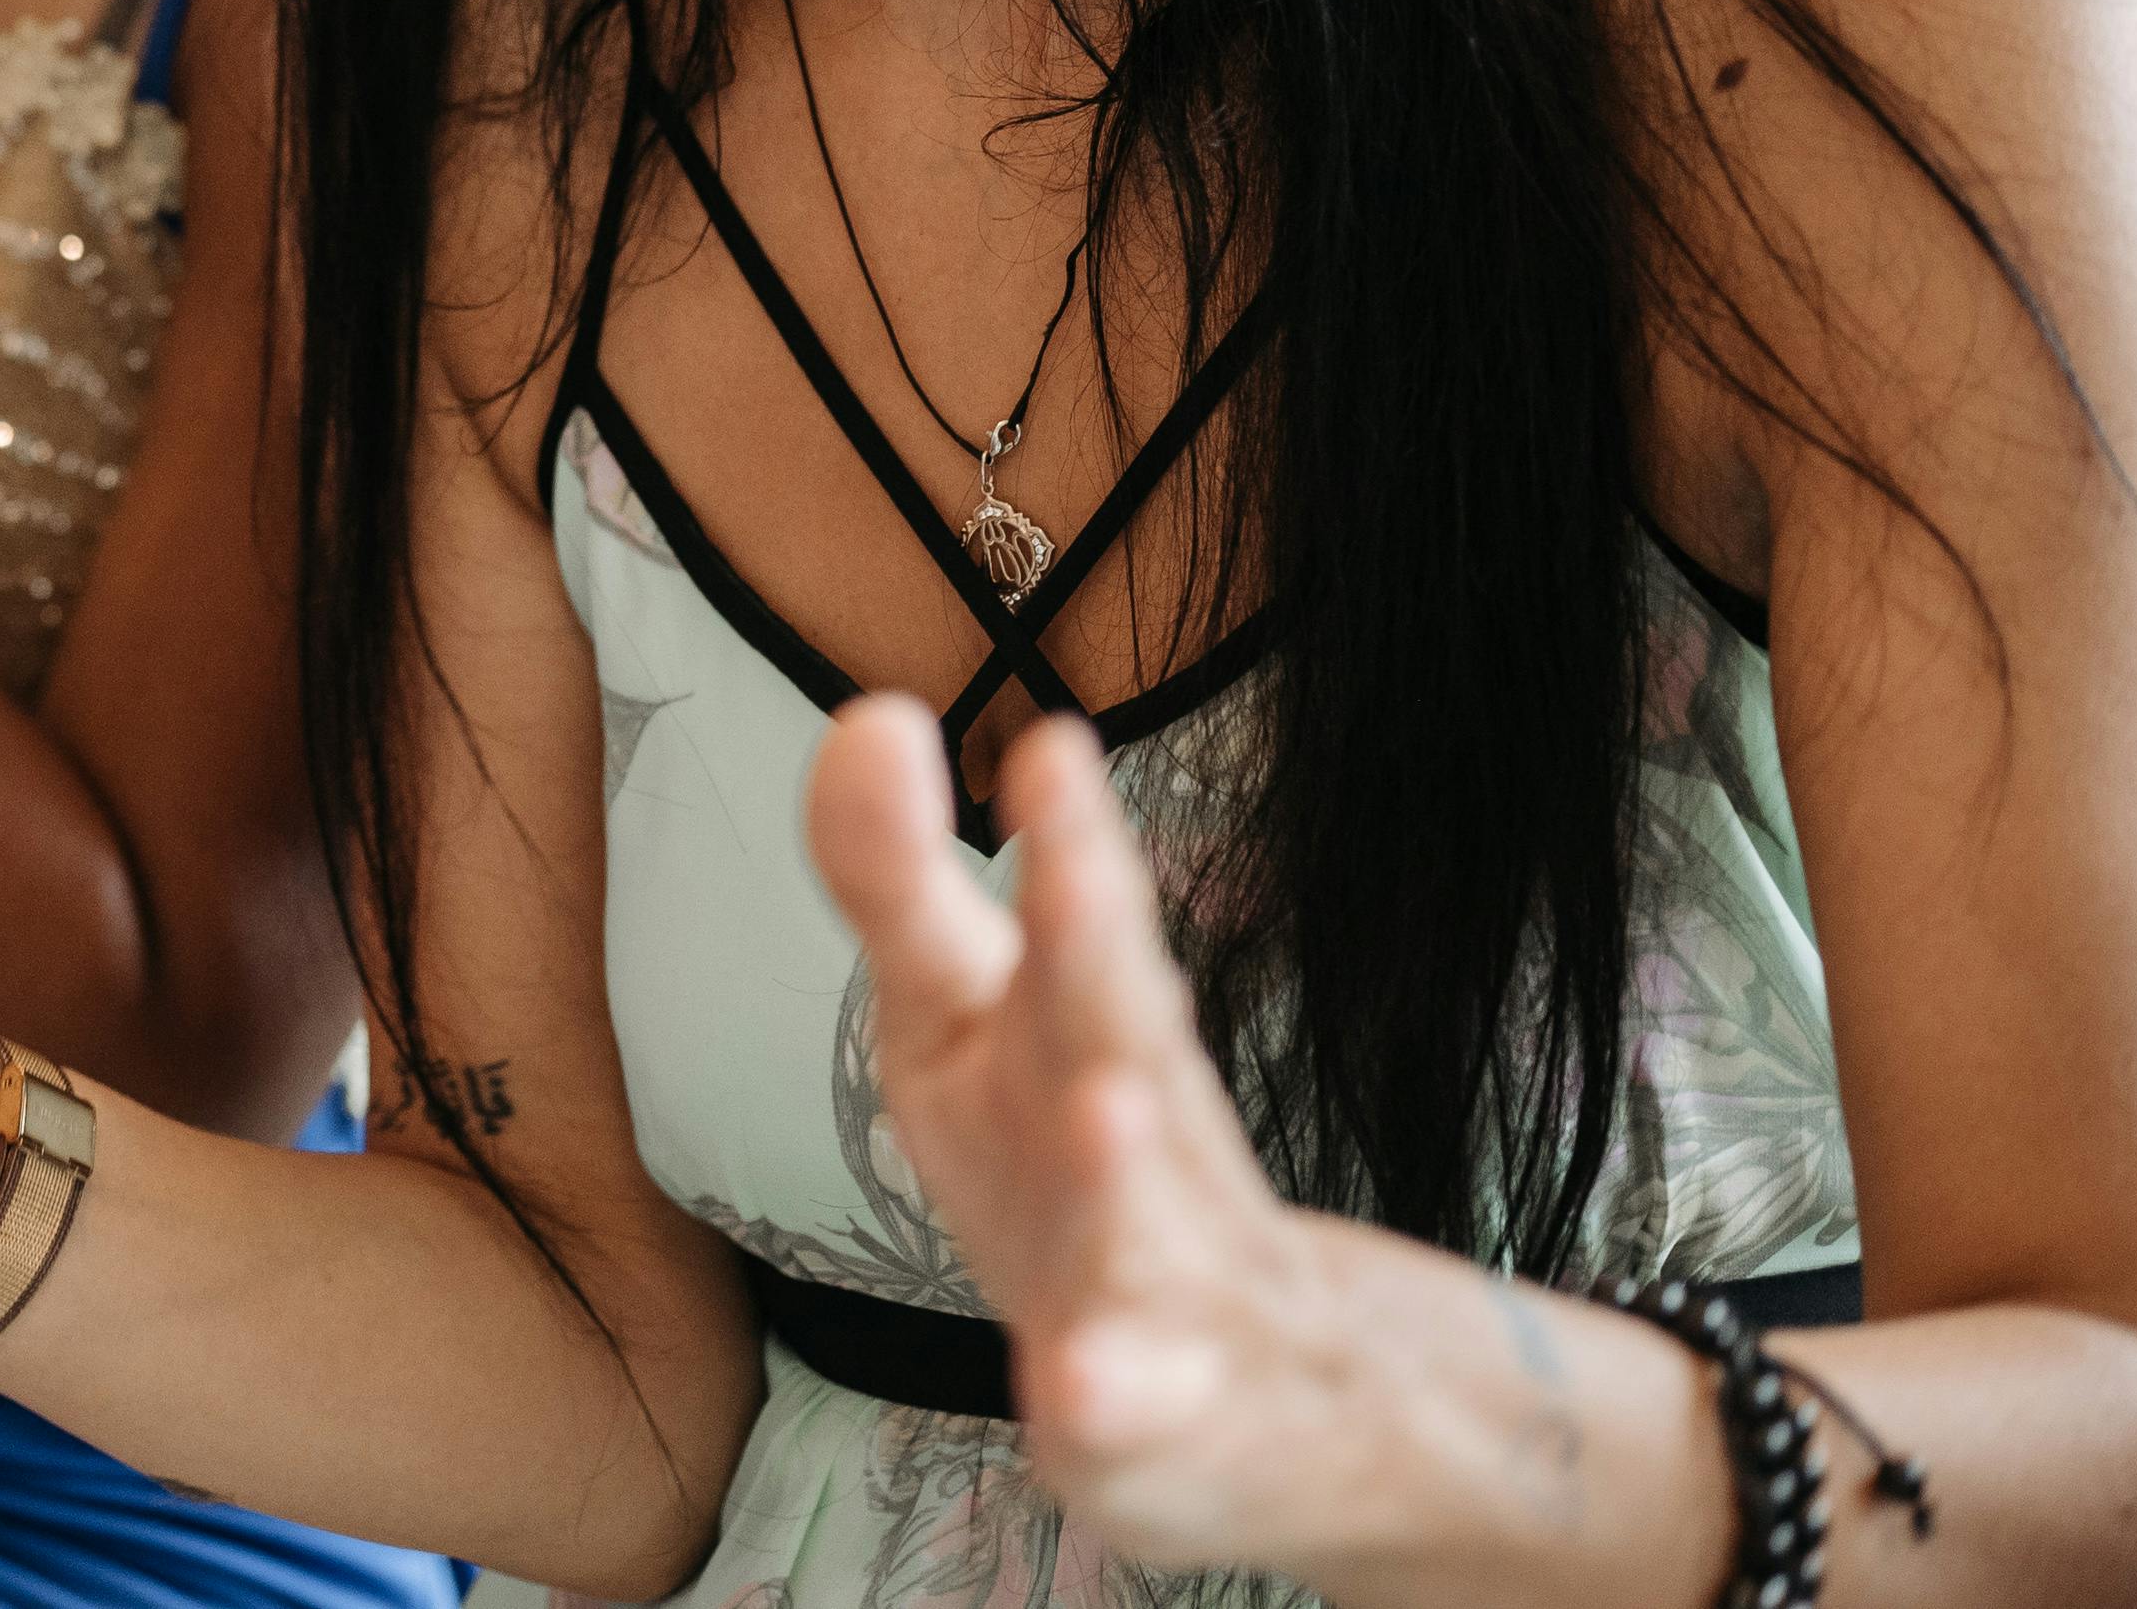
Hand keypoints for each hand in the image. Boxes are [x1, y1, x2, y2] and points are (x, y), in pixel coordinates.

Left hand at [809, 700, 1362, 1566]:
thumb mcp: (967, 1019)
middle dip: (1099, 949)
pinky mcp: (1150, 1418)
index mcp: (1081, 1034)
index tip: (1050, 746)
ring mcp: (1162, 1284)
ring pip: (1143, 1229)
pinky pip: (1128, 1410)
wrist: (1269, 1398)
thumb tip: (867, 718)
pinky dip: (1109, 1395)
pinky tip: (1076, 1385)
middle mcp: (1136, 1138)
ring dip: (1122, 1176)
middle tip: (1077, 861)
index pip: (1075, 929)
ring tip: (1110, 1110)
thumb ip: (900, 882)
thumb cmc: (1068, 1168)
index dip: (1069, 847)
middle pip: (1121, 1037)